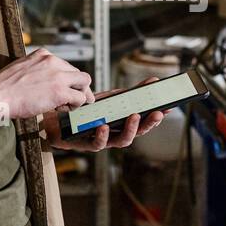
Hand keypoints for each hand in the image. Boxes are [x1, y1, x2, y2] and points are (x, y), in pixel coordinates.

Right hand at [0, 49, 92, 119]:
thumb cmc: (4, 88)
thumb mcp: (22, 70)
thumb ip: (37, 72)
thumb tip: (44, 84)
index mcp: (43, 54)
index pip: (65, 65)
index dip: (65, 80)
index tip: (61, 90)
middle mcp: (53, 61)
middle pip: (78, 73)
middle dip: (76, 87)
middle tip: (69, 100)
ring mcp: (58, 75)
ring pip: (85, 82)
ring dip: (78, 95)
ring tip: (65, 105)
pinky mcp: (60, 91)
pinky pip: (80, 97)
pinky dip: (74, 105)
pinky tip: (61, 109)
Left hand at [43, 76, 166, 151]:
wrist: (57, 117)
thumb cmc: (86, 110)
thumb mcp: (110, 98)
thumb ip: (131, 93)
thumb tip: (153, 81)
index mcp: (122, 124)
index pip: (144, 122)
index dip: (156, 117)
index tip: (169, 108)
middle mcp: (114, 134)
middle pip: (137, 133)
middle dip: (149, 124)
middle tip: (157, 113)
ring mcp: (101, 139)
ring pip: (121, 141)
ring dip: (130, 129)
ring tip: (135, 116)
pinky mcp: (85, 143)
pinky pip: (97, 144)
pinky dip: (102, 135)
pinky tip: (104, 125)